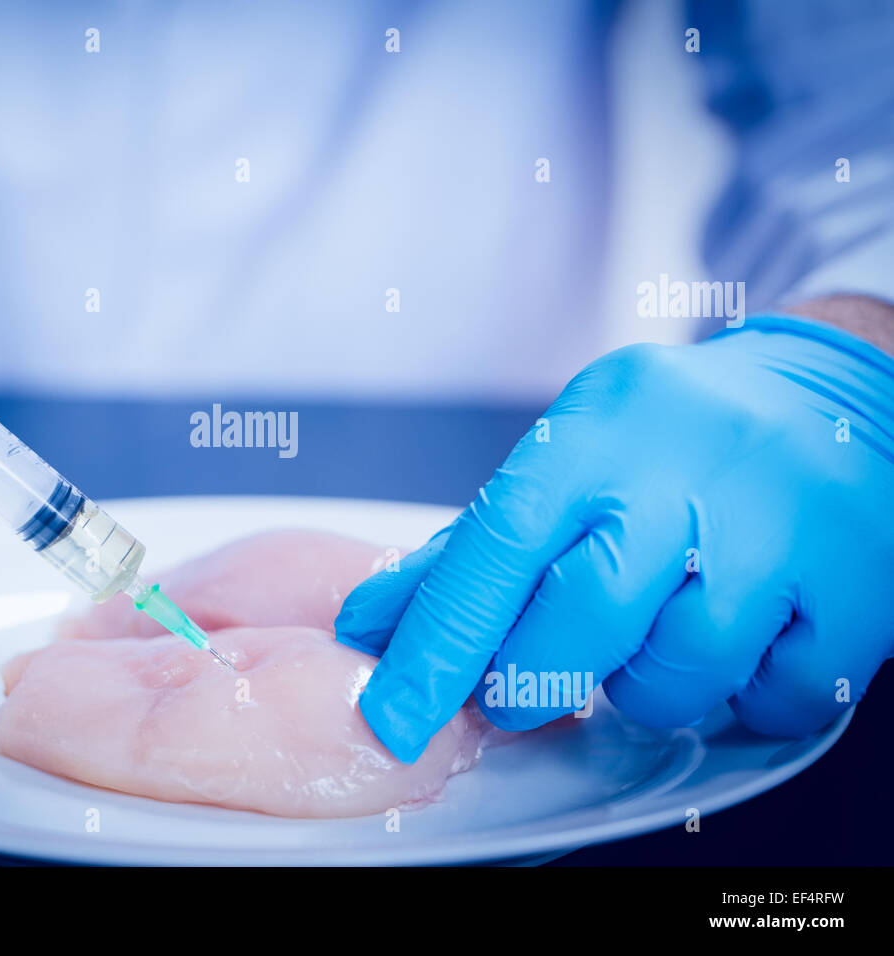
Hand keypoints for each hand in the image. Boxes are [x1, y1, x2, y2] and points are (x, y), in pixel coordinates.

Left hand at [336, 314, 893, 761]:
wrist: (833, 394)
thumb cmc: (675, 436)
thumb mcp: (567, 454)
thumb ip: (470, 546)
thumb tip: (372, 622)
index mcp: (597, 436)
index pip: (497, 543)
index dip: (439, 639)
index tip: (397, 712)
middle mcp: (689, 473)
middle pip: (587, 618)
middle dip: (538, 676)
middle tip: (527, 681)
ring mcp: (783, 529)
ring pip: (679, 672)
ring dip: (647, 684)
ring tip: (655, 633)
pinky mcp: (858, 587)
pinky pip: (773, 696)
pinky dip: (743, 691)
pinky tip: (739, 637)